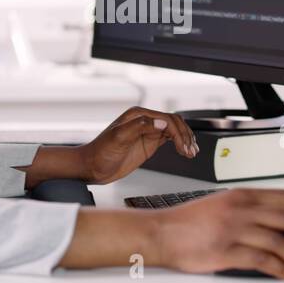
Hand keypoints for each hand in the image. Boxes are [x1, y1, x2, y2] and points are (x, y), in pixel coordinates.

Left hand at [78, 106, 197, 183]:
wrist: (91, 167)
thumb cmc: (100, 152)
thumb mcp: (118, 138)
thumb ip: (140, 127)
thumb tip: (162, 122)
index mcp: (138, 115)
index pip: (166, 118)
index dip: (177, 132)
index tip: (183, 146)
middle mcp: (145, 121)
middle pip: (174, 122)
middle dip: (185, 135)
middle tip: (190, 150)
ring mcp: (148, 132)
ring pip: (174, 130)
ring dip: (185, 139)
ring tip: (192, 152)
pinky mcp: (149, 143)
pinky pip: (169, 139)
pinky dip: (180, 144)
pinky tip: (185, 152)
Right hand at [152, 188, 283, 278]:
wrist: (160, 232)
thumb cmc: (187, 221)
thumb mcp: (222, 203)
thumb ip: (248, 208)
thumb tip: (277, 221)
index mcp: (242, 195)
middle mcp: (241, 209)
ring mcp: (234, 230)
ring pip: (280, 241)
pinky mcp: (227, 251)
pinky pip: (262, 260)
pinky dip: (280, 268)